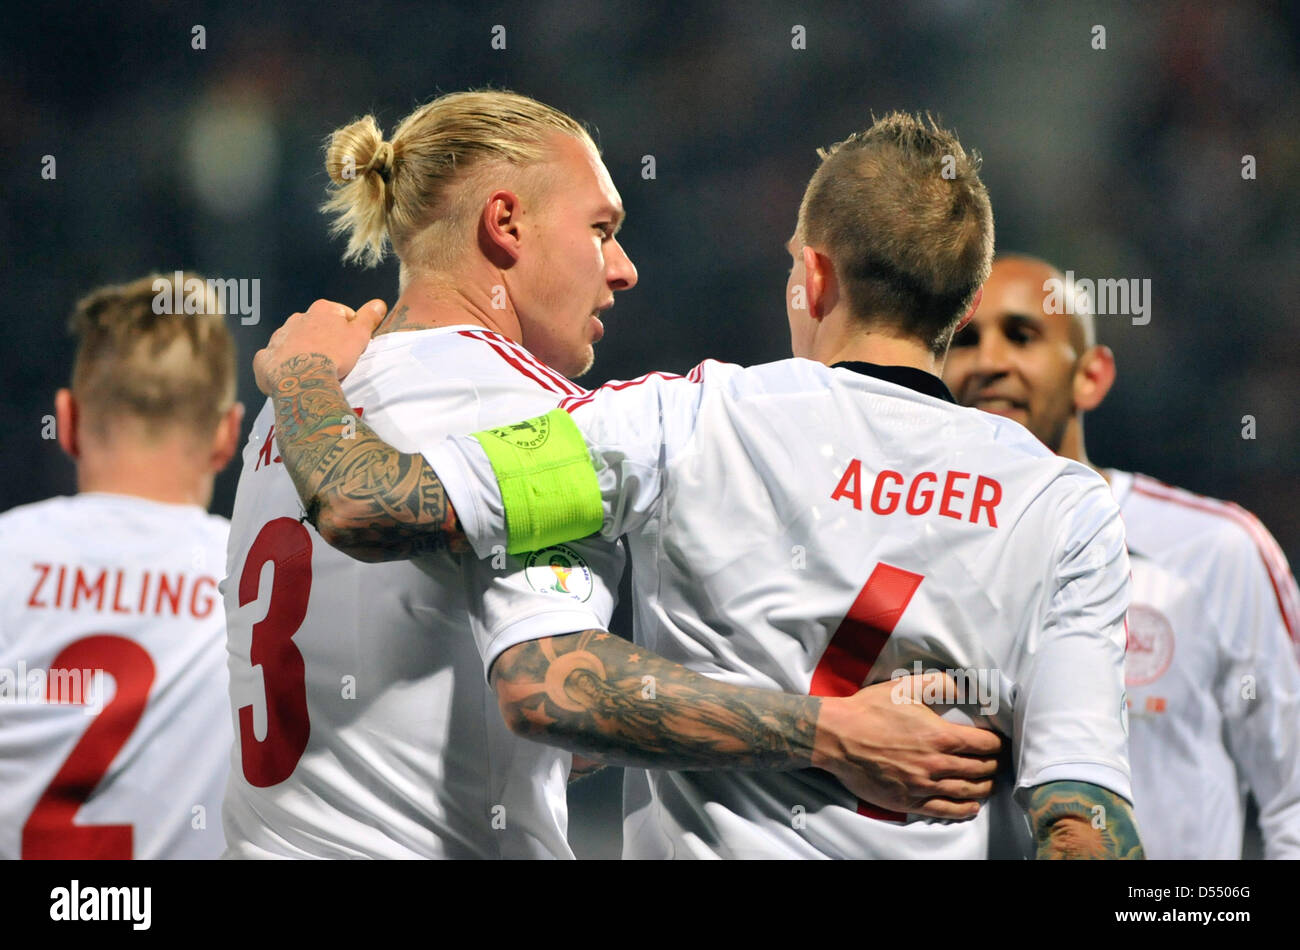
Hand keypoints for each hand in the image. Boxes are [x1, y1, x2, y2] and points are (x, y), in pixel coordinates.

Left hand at [254, 298, 387, 395]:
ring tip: (314, 370)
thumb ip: (369, 317)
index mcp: (321, 310)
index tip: (353, 347)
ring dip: (303, 351)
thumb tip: (379, 303)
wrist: (302, 379)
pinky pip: (275, 359)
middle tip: (334, 360)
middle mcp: (297, 318)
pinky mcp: (265, 357)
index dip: (350, 331)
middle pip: (316, 327)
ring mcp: (279, 337)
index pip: (341, 315)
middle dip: (324, 340)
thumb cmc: (333, 356)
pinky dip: (282, 366)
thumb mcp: (360, 335)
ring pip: (294, 342)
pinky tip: (291, 376)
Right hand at [811, 672, 1002, 819]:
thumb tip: (967, 685)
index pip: (985, 745)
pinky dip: (964, 809)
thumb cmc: (870, 710)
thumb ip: (940, 684)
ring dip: (984, 787)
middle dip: (994, 765)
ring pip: (967, 792)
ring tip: (988, 782)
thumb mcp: (905, 687)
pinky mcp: (909, 801)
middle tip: (996, 762)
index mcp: (940, 736)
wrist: (838, 737)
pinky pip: (946, 811)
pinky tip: (971, 805)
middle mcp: (936, 764)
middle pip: (981, 770)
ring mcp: (923, 786)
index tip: (997, 743)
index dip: (997, 744)